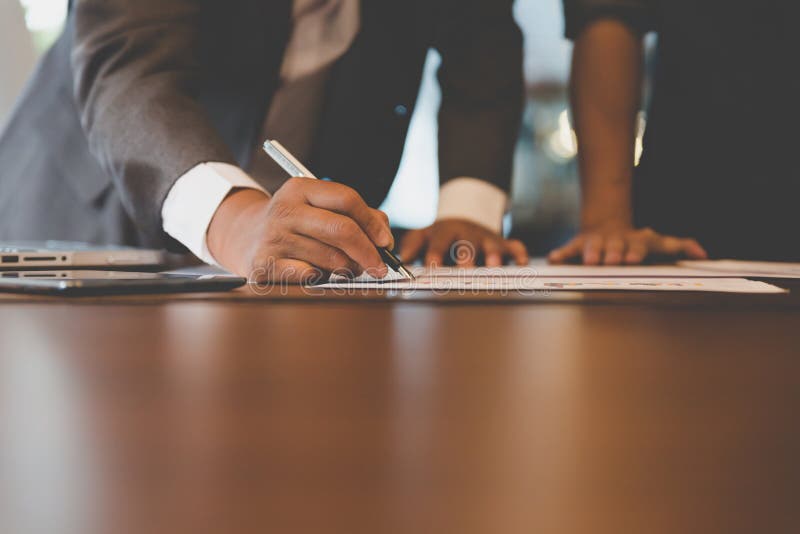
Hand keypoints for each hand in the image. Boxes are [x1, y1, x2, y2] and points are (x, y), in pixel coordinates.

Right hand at [207, 178, 393, 282]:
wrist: (244, 237)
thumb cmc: (296, 224)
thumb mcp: (319, 207)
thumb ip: (357, 215)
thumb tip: (383, 237)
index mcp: (300, 189)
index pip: (347, 199)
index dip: (372, 223)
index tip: (385, 242)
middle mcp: (285, 210)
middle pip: (342, 230)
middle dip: (368, 252)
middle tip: (379, 267)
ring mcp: (273, 238)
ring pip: (331, 258)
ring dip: (348, 269)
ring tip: (346, 268)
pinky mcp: (265, 265)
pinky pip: (311, 276)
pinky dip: (323, 278)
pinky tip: (319, 273)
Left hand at [399, 219, 528, 266]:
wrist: (464, 218)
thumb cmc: (441, 236)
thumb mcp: (423, 236)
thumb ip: (412, 246)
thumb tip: (402, 259)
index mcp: (445, 232)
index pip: (438, 242)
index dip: (435, 254)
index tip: (431, 266)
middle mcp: (466, 234)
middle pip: (466, 244)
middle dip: (466, 256)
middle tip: (465, 269)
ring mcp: (486, 238)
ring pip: (491, 245)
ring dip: (493, 255)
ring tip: (493, 266)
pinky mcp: (503, 244)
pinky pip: (515, 247)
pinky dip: (519, 254)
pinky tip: (522, 264)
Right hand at [548, 224, 707, 264]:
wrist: (607, 225)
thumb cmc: (637, 243)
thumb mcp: (660, 242)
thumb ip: (681, 246)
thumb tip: (704, 253)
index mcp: (637, 240)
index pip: (638, 245)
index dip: (635, 251)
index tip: (632, 259)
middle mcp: (616, 239)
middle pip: (615, 245)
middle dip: (613, 252)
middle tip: (611, 261)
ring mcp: (596, 241)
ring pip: (593, 245)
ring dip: (591, 252)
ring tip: (589, 261)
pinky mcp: (579, 244)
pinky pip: (569, 249)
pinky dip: (562, 254)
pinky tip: (554, 260)